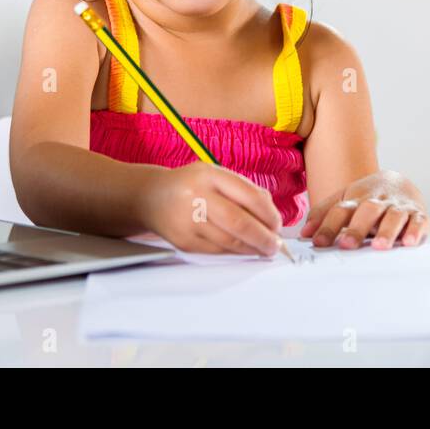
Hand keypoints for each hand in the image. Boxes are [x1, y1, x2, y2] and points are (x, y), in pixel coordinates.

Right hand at [140, 162, 283, 256]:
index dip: (269, 215)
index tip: (278, 225)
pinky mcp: (183, 241)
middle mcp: (196, 195)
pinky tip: (243, 251)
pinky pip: (216, 252)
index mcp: (209, 175)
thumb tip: (271, 214)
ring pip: (229, 242)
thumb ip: (243, 189)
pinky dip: (235, 253)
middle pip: (239, 223)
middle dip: (263, 238)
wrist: (151, 197)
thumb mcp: (215, 175)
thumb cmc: (191, 186)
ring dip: (252, 249)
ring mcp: (188, 220)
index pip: (249, 196)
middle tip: (274, 246)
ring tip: (263, 249)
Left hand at [299, 170, 427, 250]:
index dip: (328, 225)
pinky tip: (409, 242)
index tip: (317, 242)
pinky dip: (415, 231)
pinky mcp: (418, 215)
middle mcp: (378, 201)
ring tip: (379, 246)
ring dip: (386, 231)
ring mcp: (398, 207)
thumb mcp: (344, 199)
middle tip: (347, 244)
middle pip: (367, 211)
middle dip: (357, 228)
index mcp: (357, 198)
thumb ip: (324, 214)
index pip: (341, 210)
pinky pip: (418, 222)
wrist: (399, 182)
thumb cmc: (368, 197)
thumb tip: (305, 233)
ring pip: (393, 216)